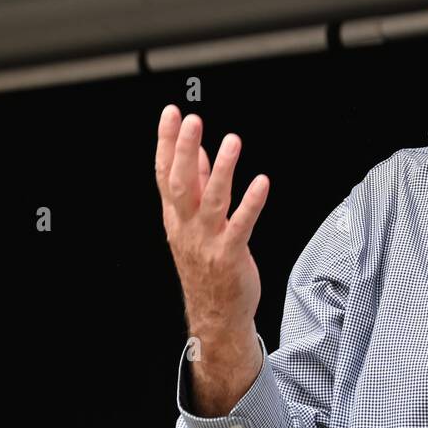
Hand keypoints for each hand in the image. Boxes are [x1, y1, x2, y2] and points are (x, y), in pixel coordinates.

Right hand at [154, 105, 270, 338]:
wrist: (215, 314)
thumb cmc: (206, 265)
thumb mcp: (194, 224)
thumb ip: (199, 187)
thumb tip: (201, 153)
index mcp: (176, 216)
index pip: (165, 173)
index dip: (167, 143)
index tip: (171, 113)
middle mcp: (186, 227)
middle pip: (181, 184)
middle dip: (184, 150)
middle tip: (191, 120)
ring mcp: (206, 241)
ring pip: (212, 201)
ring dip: (222, 170)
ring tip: (232, 141)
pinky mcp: (230, 255)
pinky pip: (241, 225)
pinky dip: (251, 203)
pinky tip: (262, 182)